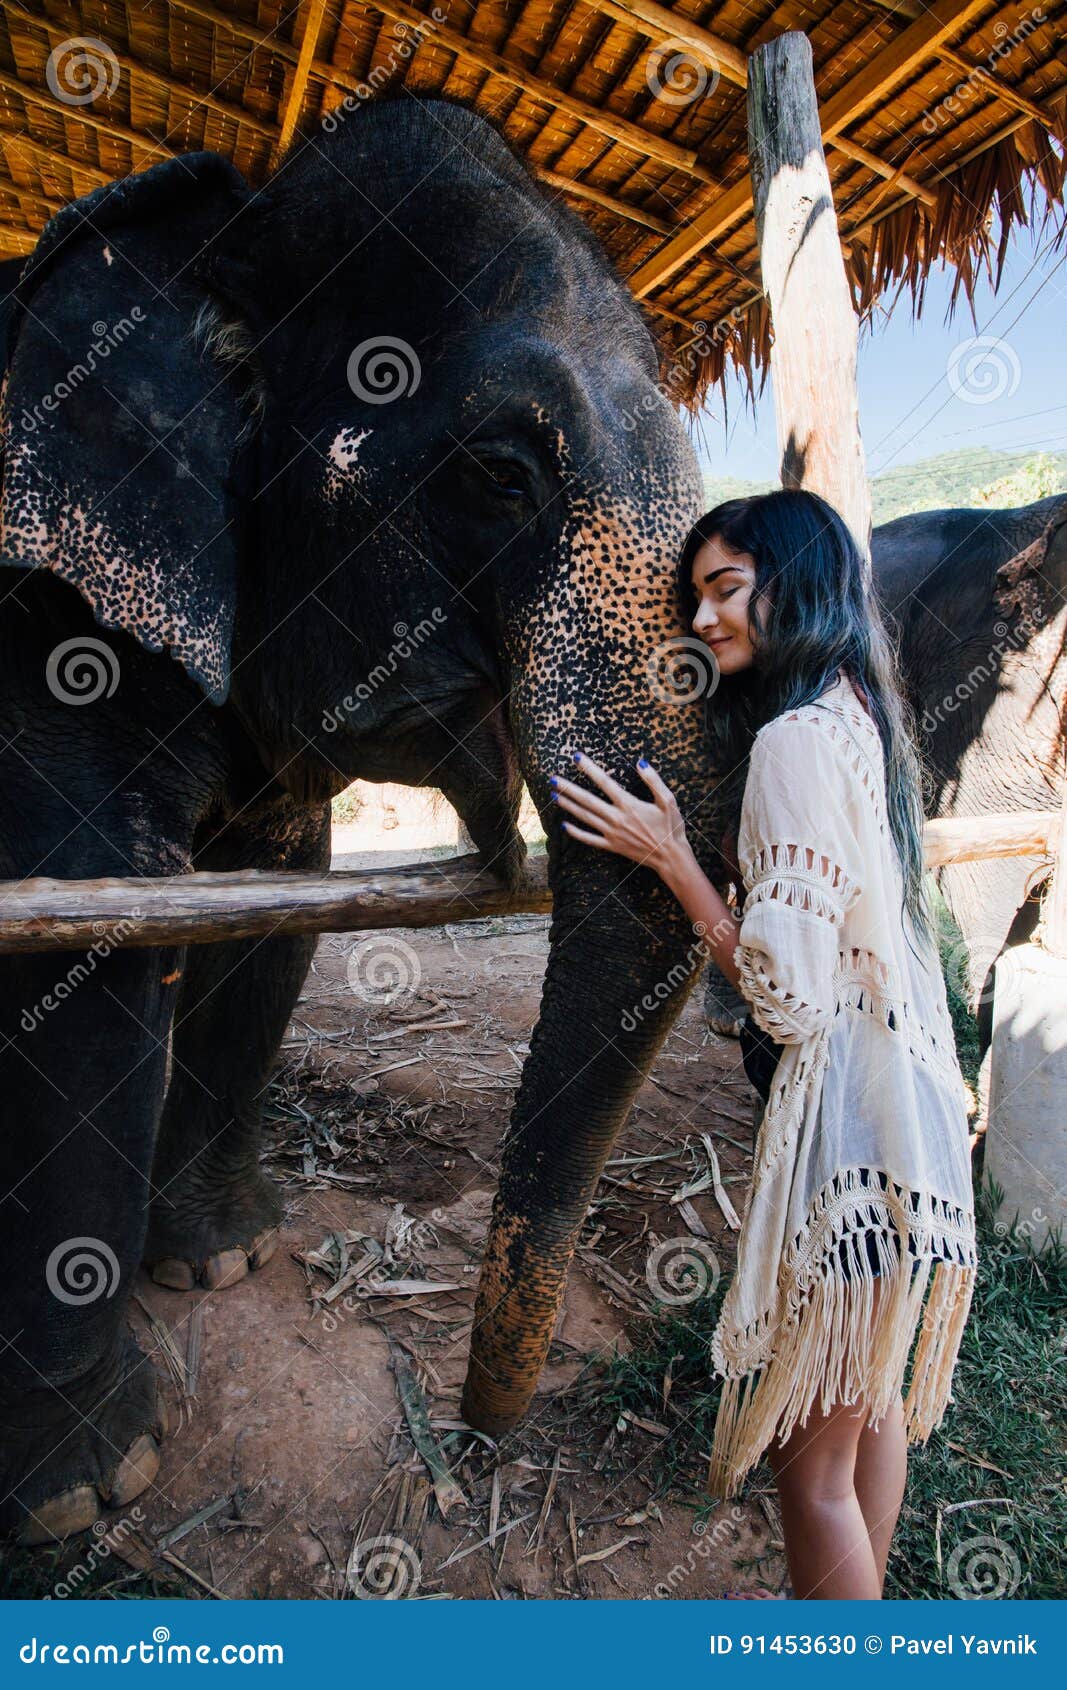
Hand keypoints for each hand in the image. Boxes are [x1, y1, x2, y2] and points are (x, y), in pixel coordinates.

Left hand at [550, 754, 693, 881]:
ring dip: (568, 806)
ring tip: (554, 795)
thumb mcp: (669, 801)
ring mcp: (612, 834)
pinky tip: (564, 826)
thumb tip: (640, 763)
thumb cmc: (671, 828)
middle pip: (587, 800)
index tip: (576, 757)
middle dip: (569, 789)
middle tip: (553, 779)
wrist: (671, 857)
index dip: (589, 769)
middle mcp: (617, 818)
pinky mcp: (612, 846)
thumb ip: (654, 781)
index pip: (605, 782)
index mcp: (629, 805)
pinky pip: (590, 839)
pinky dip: (576, 833)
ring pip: (585, 817)